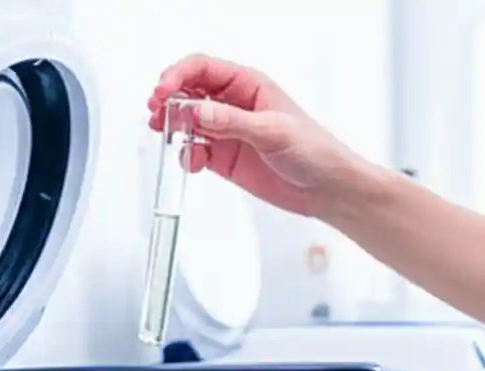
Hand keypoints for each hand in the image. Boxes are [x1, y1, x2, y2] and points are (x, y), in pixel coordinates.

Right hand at [147, 54, 374, 217]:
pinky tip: (192, 162)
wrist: (327, 189)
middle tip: (157, 112)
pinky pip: (195, 150)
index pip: (204, 68)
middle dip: (169, 99)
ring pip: (187, 121)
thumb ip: (232, 122)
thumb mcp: (273, 131)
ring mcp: (227, 131)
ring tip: (166, 134)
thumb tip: (197, 110)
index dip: (178, 74)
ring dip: (173, 126)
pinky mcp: (224, 158)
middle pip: (189, 91)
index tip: (163, 91)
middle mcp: (234, 105)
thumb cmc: (314, 150)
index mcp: (249, 85)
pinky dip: (187, 155)